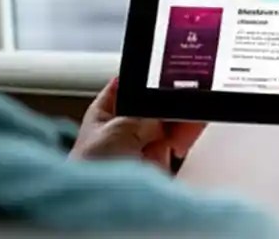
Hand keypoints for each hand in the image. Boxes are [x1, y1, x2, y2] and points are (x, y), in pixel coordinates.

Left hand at [69, 77, 204, 171]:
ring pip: (169, 124)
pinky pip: (178, 142)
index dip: (148, 79)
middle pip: (155, 105)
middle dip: (170, 102)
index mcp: (105, 111)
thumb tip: (166, 104)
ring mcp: (141, 146)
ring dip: (181, 119)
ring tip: (189, 116)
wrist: (99, 207)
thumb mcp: (118, 129)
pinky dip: (187, 136)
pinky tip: (189, 131)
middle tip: (183, 97)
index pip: (130, 86)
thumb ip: (147, 113)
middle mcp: (123, 127)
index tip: (168, 72)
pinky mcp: (157, 163)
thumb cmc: (88, 169)